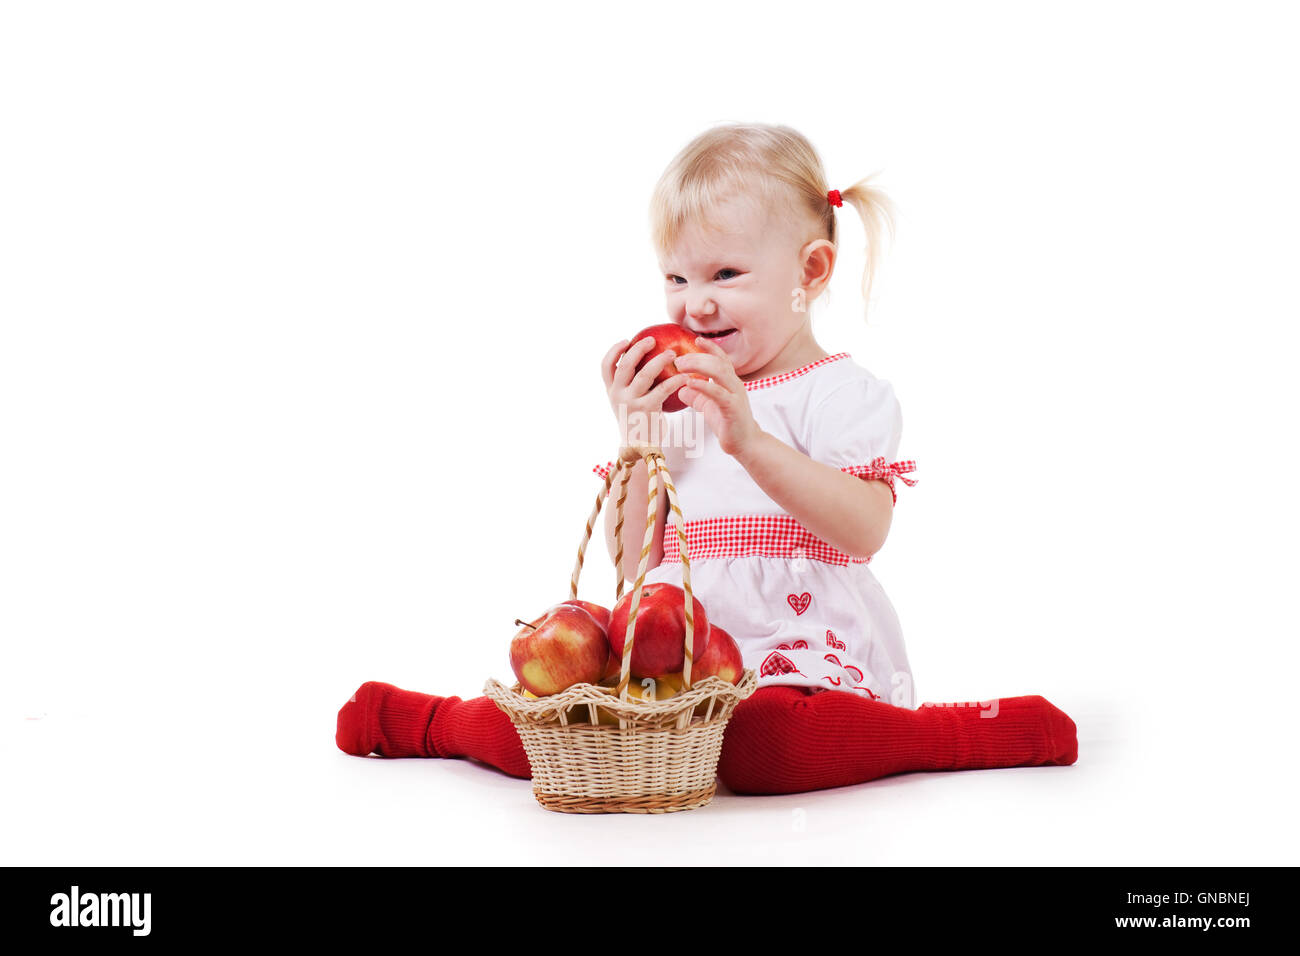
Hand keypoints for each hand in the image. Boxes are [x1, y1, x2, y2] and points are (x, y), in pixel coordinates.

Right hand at [600, 336, 693, 449]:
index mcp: (611, 391)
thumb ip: (630, 384)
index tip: (626, 340)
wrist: (640, 447)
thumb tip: (646, 358)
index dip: (614, 350)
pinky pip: (662, 389)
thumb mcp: (627, 402)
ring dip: (659, 361)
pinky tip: (685, 376)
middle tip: (652, 340)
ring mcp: (631, 402)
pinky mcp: (647, 410)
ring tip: (672, 354)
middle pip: (625, 366)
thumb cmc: (638, 420)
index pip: (605, 366)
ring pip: (644, 375)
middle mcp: (617, 395)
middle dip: (638, 349)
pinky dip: (675, 380)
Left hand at [672, 336, 762, 457]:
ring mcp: (735, 395)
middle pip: (717, 361)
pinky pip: (718, 392)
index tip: (696, 339)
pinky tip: (689, 383)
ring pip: (719, 372)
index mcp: (730, 381)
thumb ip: (696, 395)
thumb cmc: (728, 423)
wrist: (744, 443)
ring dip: (698, 366)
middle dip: (697, 356)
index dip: (710, 347)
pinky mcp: (732, 408)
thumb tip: (680, 389)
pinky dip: (703, 385)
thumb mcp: (708, 406)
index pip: (721, 358)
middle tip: (678, 358)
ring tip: (681, 366)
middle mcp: (734, 384)